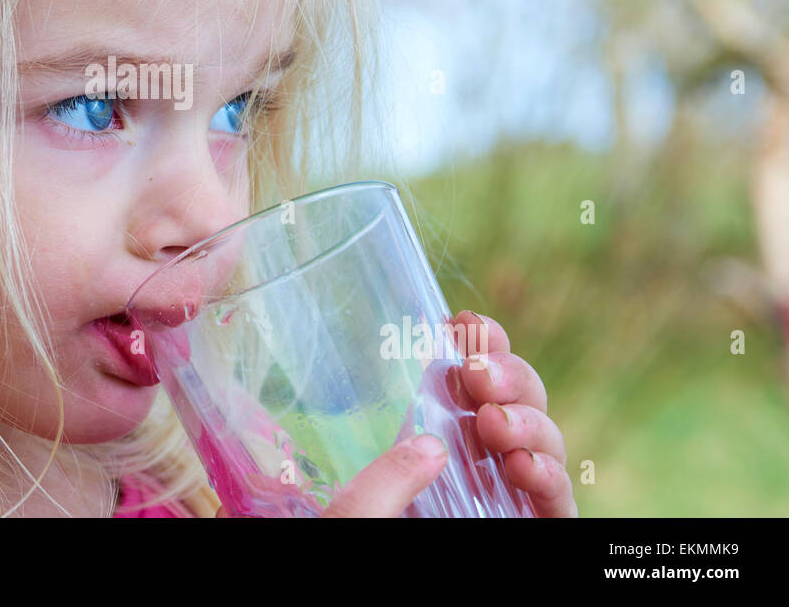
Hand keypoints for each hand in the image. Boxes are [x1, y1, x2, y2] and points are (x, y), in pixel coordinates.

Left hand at [215, 310, 577, 516]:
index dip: (477, 344)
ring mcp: (508, 499)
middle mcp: (477, 466)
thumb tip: (431, 445)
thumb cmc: (343, 549)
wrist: (341, 596)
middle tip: (477, 372)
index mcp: (431, 445)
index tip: (462, 322)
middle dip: (507, 373)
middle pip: (515, 402)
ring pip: (545, 444)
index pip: (467, 383)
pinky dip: (551, 478)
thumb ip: (380, 480)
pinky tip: (523, 467)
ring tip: (495, 421)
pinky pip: (560, 503)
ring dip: (529, 421)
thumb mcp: (350, 515)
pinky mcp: (534, 527)